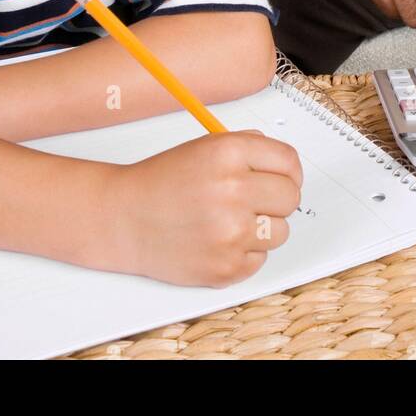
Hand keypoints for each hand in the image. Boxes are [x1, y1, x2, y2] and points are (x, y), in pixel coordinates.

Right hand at [108, 129, 302, 285]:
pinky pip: (260, 259)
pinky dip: (244, 253)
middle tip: (255, 201)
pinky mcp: (226, 268)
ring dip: (261, 228)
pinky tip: (218, 240)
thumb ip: (249, 148)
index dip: (288, 172)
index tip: (282, 178)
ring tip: (229, 221)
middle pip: (291, 198)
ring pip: (280, 232)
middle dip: (277, 199)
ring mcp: (230, 233)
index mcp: (229, 153)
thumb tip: (287, 165)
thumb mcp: (206, 147)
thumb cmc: (164, 181)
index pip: (290, 163)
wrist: (124, 219)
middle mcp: (233, 191)